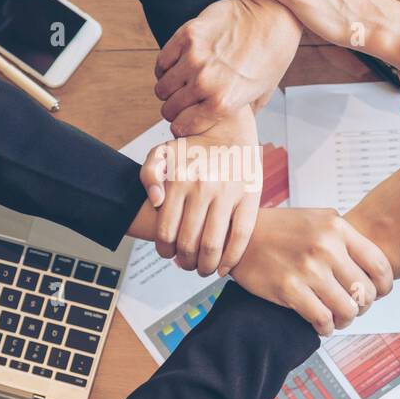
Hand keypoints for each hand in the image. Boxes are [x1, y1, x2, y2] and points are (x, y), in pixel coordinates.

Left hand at [138, 108, 261, 276]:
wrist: (229, 129)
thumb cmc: (192, 148)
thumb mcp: (162, 153)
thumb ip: (149, 175)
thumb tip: (155, 202)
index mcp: (179, 179)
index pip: (166, 231)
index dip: (165, 251)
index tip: (168, 255)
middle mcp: (203, 186)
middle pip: (188, 243)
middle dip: (185, 262)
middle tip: (186, 265)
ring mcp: (228, 192)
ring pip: (213, 244)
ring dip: (205, 266)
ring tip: (203, 269)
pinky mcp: (250, 197)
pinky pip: (241, 236)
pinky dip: (232, 259)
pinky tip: (224, 268)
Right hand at [153, 0, 301, 136]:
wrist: (272, 15)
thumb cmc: (271, 55)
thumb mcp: (262, 93)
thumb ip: (243, 115)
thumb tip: (232, 131)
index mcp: (224, 103)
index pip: (182, 127)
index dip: (182, 126)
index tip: (184, 119)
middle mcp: (206, 82)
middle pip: (170, 109)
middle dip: (174, 109)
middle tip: (182, 101)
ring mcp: (194, 58)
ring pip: (162, 87)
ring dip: (168, 88)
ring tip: (180, 83)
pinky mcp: (187, 36)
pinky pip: (162, 61)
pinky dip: (166, 67)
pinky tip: (178, 65)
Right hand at [230, 207, 394, 335]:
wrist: (238, 236)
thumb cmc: (281, 230)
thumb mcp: (318, 220)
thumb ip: (346, 239)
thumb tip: (374, 269)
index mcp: (337, 227)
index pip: (380, 266)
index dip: (384, 287)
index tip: (377, 294)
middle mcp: (326, 246)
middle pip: (366, 292)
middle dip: (363, 306)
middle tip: (352, 306)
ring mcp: (308, 269)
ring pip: (348, 310)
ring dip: (346, 319)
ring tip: (337, 317)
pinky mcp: (289, 289)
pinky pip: (323, 320)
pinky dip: (326, 327)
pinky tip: (321, 323)